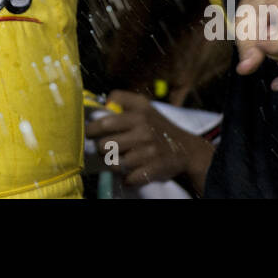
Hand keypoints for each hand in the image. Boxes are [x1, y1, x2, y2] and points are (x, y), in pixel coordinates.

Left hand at [84, 91, 214, 191]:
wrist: (186, 149)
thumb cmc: (158, 126)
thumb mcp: (144, 106)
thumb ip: (122, 99)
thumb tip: (101, 103)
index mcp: (139, 113)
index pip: (104, 122)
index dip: (92, 128)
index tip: (90, 133)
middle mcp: (143, 130)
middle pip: (104, 144)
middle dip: (101, 148)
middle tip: (104, 148)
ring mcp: (148, 151)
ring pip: (112, 163)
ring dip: (111, 163)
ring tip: (116, 159)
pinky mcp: (152, 169)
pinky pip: (127, 177)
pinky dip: (126, 177)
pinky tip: (129, 172)